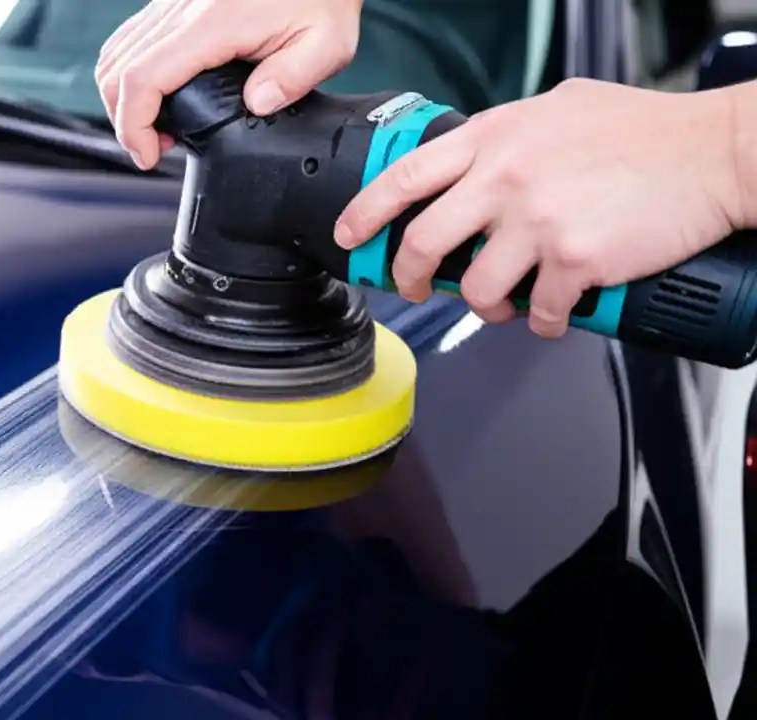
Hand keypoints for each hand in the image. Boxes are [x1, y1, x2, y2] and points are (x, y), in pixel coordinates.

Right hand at [96, 0, 364, 169]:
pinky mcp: (174, 2)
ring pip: (116, 53)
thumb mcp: (328, 42)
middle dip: (124, 119)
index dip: (134, 126)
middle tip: (154, 147)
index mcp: (214, 22)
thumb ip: (293, 78)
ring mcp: (173, 2)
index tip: (149, 154)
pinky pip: (132, 38)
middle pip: (116, 68)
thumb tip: (257, 104)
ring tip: (157, 126)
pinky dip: (132, 72)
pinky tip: (160, 93)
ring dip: (124, 97)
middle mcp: (183, 7)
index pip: (143, 78)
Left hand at [333, 78, 746, 338]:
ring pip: (474, 289)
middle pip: (421, 243)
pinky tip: (554, 312)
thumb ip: (506, 136)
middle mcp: (503, 178)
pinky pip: (537, 313)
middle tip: (413, 288)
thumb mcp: (557, 109)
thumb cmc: (645, 130)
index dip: (365, 212)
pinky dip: (542, 322)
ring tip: (505, 301)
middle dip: (406, 278)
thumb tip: (474, 159)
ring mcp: (535, 221)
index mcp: (493, 138)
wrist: (714, 153)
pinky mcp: (572, 261)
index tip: (349, 235)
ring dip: (485, 306)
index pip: (404, 176)